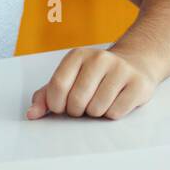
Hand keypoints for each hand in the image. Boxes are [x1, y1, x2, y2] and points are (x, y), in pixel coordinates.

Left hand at [25, 46, 156, 119]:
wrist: (135, 64)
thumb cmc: (96, 77)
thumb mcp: (69, 79)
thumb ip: (46, 96)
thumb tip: (32, 114)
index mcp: (78, 55)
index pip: (58, 86)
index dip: (57, 104)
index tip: (62, 106)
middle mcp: (100, 58)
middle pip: (77, 100)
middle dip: (77, 111)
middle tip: (84, 105)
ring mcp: (121, 69)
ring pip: (97, 109)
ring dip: (96, 113)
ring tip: (101, 101)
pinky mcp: (138, 83)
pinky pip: (116, 113)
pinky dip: (113, 114)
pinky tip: (116, 101)